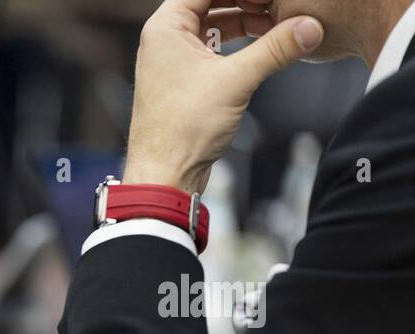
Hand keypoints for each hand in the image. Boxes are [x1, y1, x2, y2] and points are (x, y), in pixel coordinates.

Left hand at [123, 0, 323, 193]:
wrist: (165, 174)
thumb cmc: (182, 129)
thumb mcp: (236, 81)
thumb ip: (276, 49)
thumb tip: (310, 27)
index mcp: (166, 27)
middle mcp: (165, 38)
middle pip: (212, 0)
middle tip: (280, 5)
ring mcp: (173, 58)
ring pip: (216, 24)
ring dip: (247, 20)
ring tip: (280, 23)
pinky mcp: (185, 78)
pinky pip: (215, 46)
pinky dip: (240, 42)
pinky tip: (266, 44)